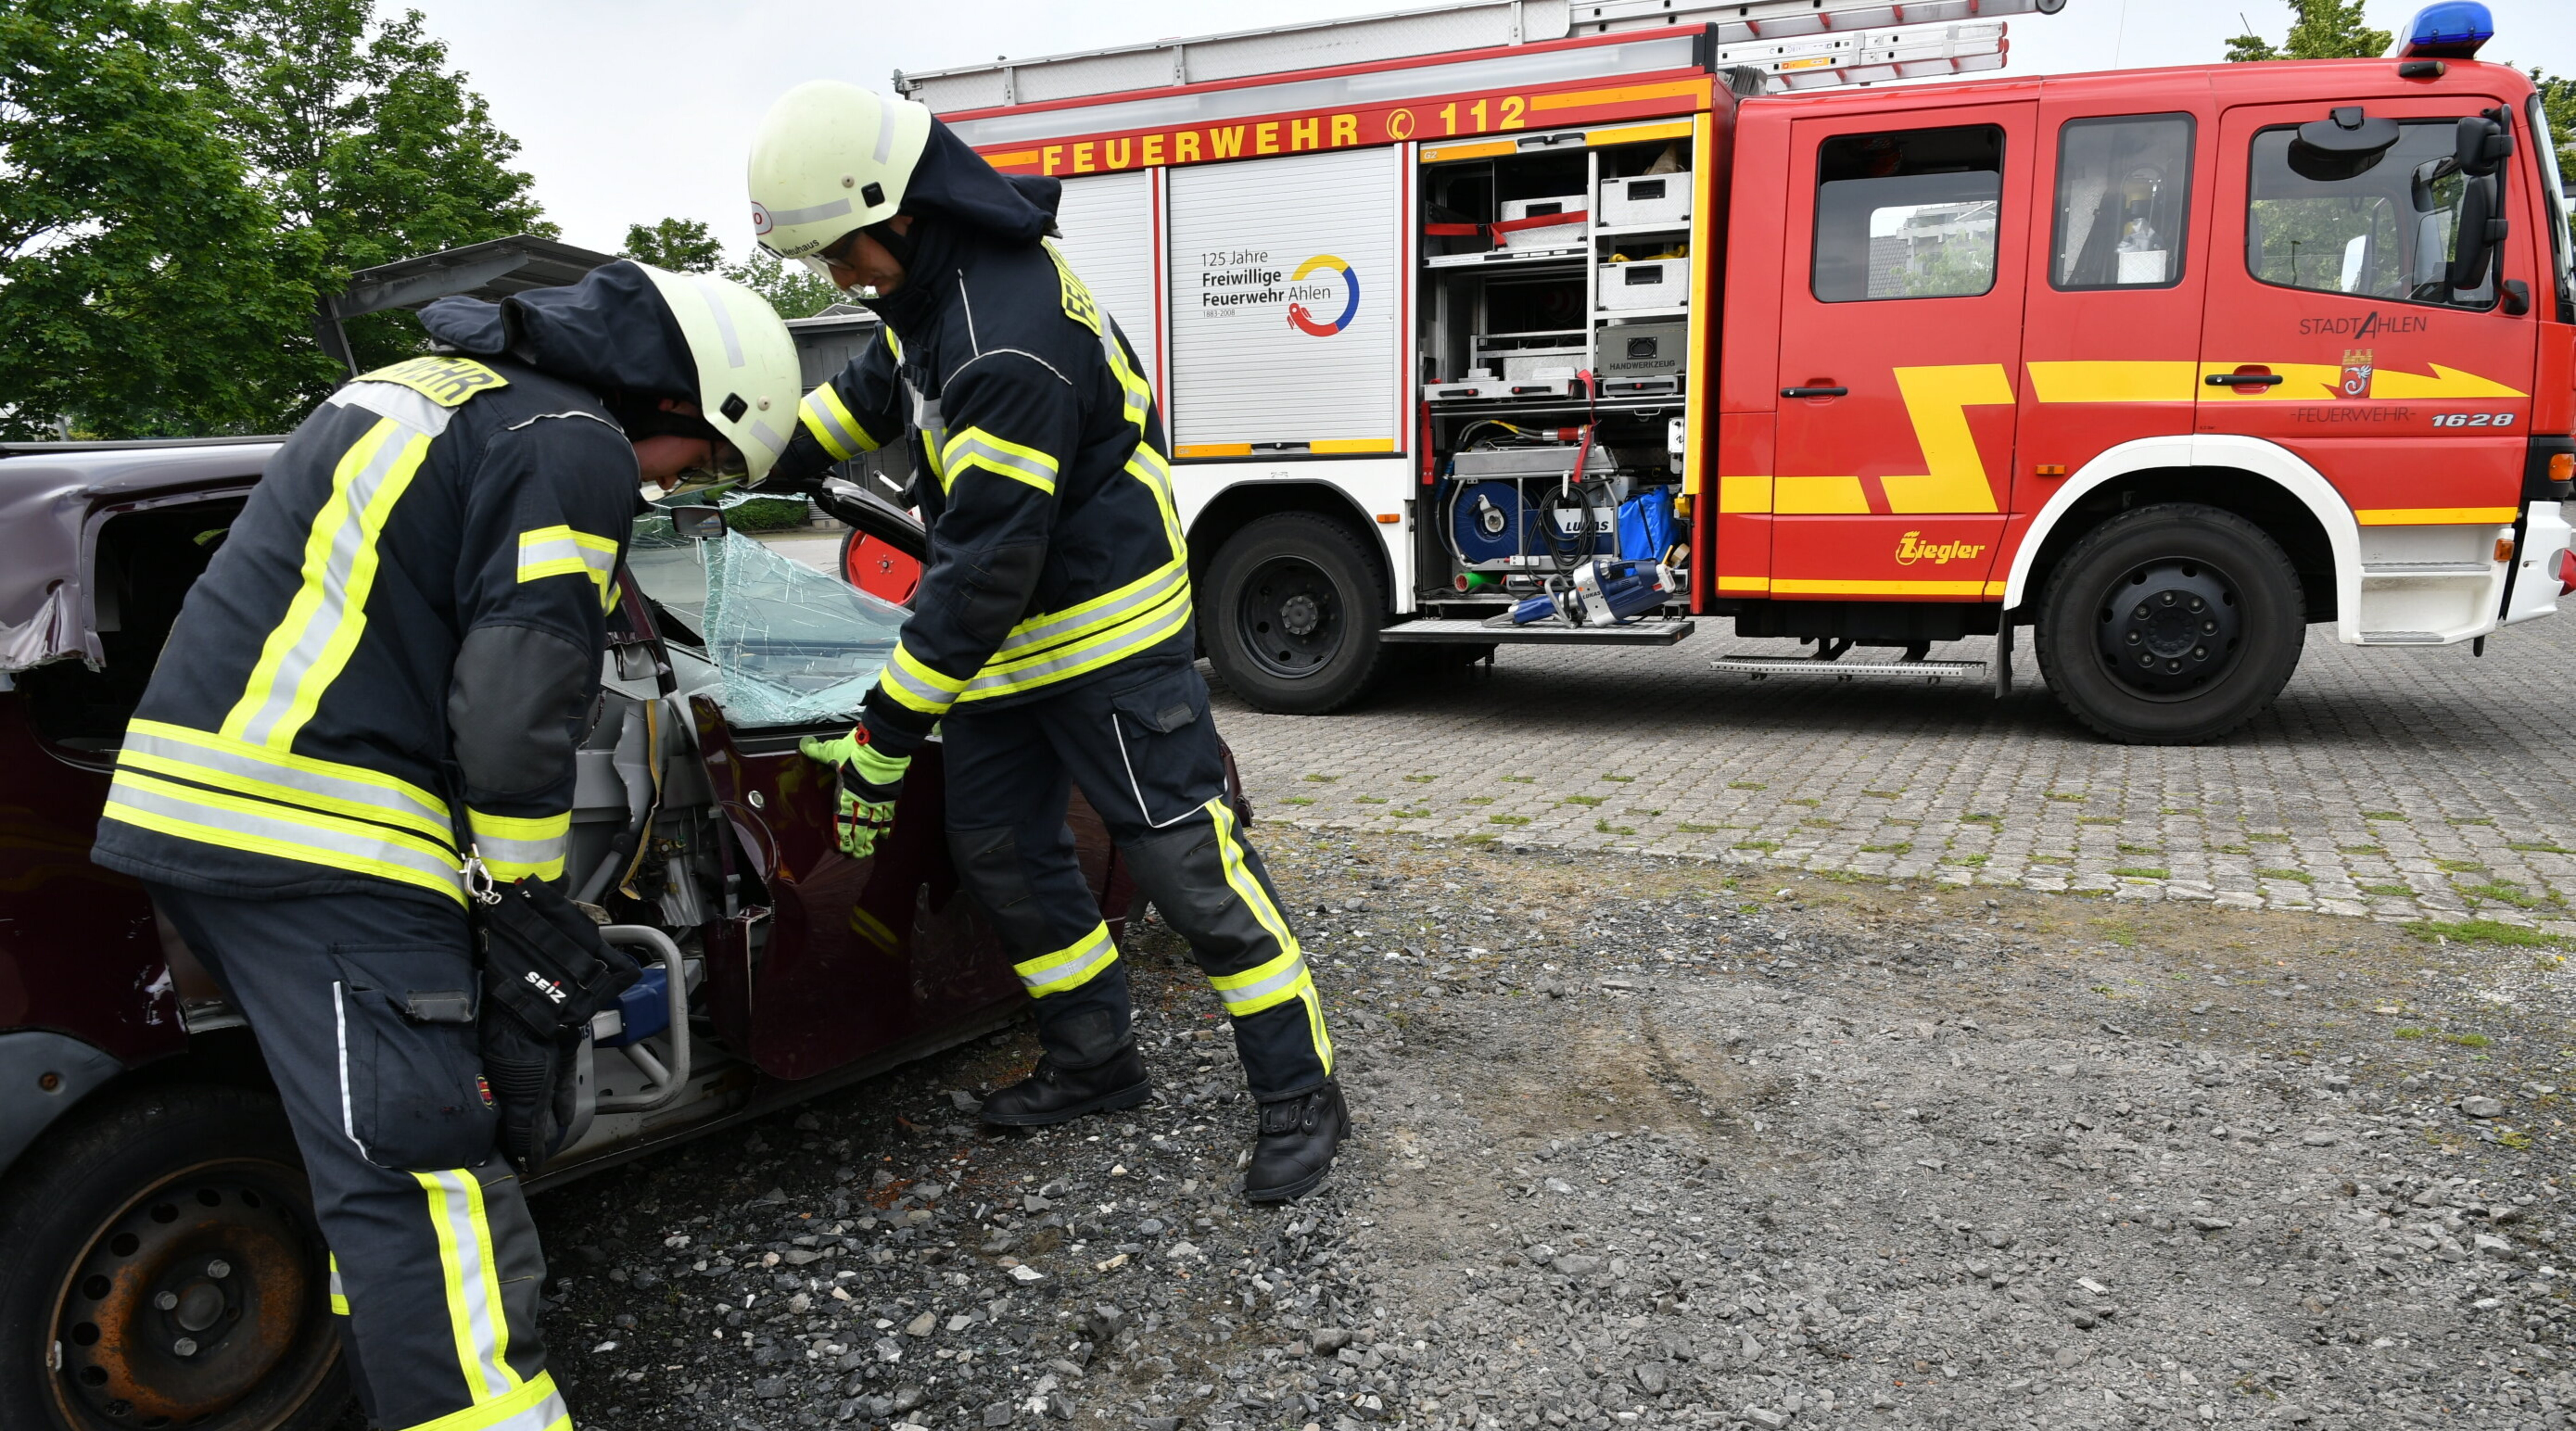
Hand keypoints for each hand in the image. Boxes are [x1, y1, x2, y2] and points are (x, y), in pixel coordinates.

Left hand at [800, 728, 910, 858]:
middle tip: (857, 854)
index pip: (842, 818)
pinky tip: (885, 836)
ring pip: (873, 824)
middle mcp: (861, 800)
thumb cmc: (857, 750)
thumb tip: (803, 744)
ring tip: (869, 849)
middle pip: (859, 826)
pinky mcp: (889, 795)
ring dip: (870, 837)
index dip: (842, 834)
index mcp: (846, 792)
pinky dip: (886, 826)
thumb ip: (818, 751)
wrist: (882, 746)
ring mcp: (877, 799)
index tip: (842, 847)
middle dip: (857, 841)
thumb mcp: (833, 750)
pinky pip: (888, 815)